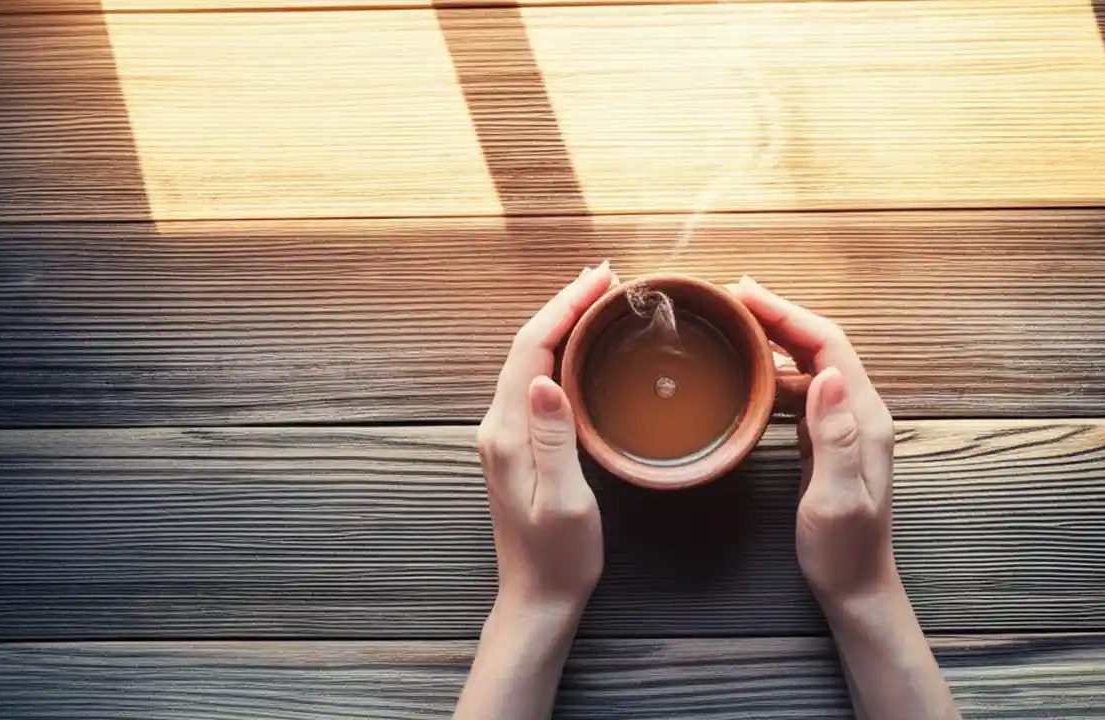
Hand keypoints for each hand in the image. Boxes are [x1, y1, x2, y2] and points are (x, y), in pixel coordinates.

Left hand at [476, 262, 615, 616]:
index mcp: (508, 434)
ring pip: (530, 361)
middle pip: (526, 346)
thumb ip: (554, 438)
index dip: (564, 307)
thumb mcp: (567, 500)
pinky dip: (559, 353)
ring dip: (561, 324)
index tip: (600, 280)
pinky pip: (535, 382)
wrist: (537, 598)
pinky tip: (580, 348)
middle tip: (605, 277)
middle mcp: (498, 427)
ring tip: (596, 298)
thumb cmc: (559, 557)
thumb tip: (545, 379)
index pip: (531, 350)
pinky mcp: (517, 445)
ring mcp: (505, 435)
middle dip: (564, 305)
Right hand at [729, 276, 898, 611]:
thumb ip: (834, 436)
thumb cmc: (844, 550)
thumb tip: (829, 374)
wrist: (855, 586)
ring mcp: (843, 425)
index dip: (788, 313)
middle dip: (778, 314)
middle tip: (731, 296)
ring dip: (774, 338)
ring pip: (808, 364)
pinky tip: (748, 370)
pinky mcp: (826, 440)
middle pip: (819, 345)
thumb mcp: (836, 497)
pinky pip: (799, 391)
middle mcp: (858, 412)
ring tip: (734, 322)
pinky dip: (772, 371)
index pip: (828, 345)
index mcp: (864, 417)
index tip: (746, 294)